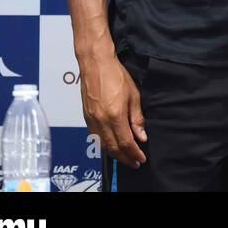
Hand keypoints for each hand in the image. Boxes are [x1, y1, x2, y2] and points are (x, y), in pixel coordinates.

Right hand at [80, 49, 147, 166]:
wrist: (96, 64)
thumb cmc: (116, 76)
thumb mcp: (134, 96)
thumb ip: (137, 118)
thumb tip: (141, 136)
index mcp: (114, 116)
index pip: (125, 142)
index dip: (134, 153)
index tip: (141, 158)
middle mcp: (101, 121)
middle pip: (112, 148)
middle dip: (125, 158)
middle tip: (135, 162)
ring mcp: (91, 120)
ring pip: (102, 145)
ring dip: (114, 154)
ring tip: (126, 157)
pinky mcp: (86, 118)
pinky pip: (96, 137)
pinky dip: (105, 145)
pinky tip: (113, 145)